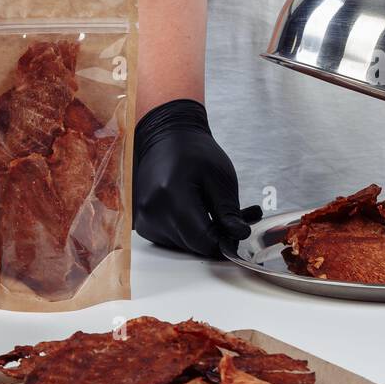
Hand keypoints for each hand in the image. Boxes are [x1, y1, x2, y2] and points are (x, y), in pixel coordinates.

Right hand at [132, 99, 260, 257]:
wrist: (166, 138)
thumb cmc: (194, 152)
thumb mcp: (220, 178)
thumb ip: (229, 212)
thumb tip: (238, 237)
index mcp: (172, 197)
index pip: (202, 239)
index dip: (224, 242)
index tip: (240, 235)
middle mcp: (152, 212)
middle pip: (194, 245)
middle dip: (218, 237)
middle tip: (240, 220)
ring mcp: (144, 220)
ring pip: (185, 245)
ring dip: (206, 234)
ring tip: (224, 213)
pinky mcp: (144, 224)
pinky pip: (173, 239)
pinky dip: (192, 231)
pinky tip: (204, 214)